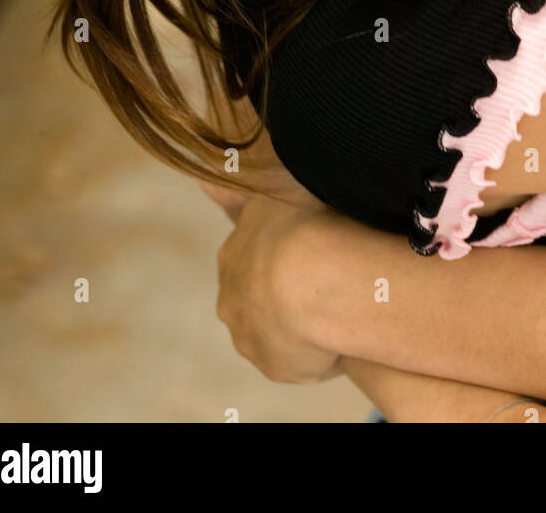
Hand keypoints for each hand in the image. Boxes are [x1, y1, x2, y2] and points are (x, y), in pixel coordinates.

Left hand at [209, 182, 344, 384]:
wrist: (315, 277)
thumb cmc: (303, 220)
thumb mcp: (275, 185)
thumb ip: (243, 190)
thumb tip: (202, 178)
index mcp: (233, 256)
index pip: (255, 260)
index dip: (286, 255)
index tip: (313, 250)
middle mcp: (231, 300)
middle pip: (257, 300)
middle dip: (286, 294)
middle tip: (327, 283)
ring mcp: (249, 337)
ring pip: (276, 332)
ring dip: (301, 325)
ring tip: (339, 308)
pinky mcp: (274, 367)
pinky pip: (301, 360)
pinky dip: (320, 349)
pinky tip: (343, 332)